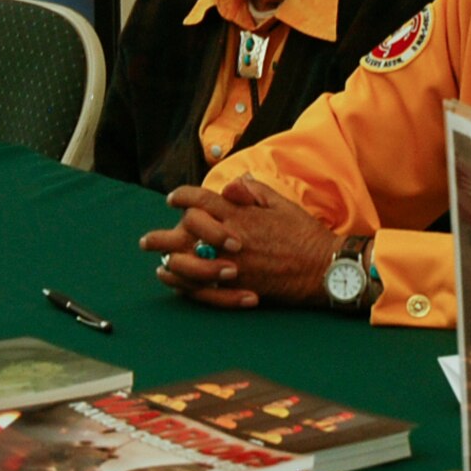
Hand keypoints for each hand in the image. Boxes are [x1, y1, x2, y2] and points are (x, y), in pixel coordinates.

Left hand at [140, 174, 343, 310]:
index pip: (200, 200)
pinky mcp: (237, 287)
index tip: (172, 199)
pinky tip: (172, 278)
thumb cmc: (304, 234)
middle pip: (184, 233)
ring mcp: (232, 264)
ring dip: (166, 260)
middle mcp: (231, 238)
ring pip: (187, 262)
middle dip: (161, 235)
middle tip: (146, 240)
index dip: (182, 197)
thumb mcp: (281, 203)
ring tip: (156, 260)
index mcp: (240, 214)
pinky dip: (181, 283)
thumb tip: (233, 183)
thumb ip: (253, 192)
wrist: (324, 268)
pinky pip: (200, 286)